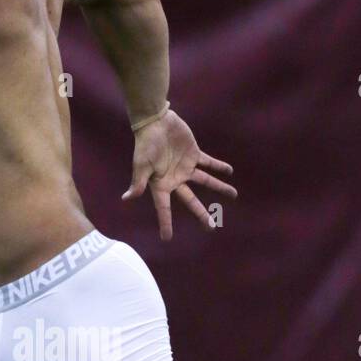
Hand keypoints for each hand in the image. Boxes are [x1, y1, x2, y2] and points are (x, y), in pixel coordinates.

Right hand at [122, 109, 236, 239]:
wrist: (155, 121)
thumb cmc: (145, 144)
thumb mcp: (141, 165)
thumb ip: (139, 182)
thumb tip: (127, 198)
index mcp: (161, 185)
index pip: (164, 208)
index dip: (165, 223)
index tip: (167, 238)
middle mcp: (175, 179)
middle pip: (191, 200)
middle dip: (200, 213)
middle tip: (210, 227)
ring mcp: (186, 167)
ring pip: (205, 181)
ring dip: (219, 188)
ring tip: (234, 195)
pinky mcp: (193, 154)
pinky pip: (209, 163)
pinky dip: (219, 166)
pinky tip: (229, 171)